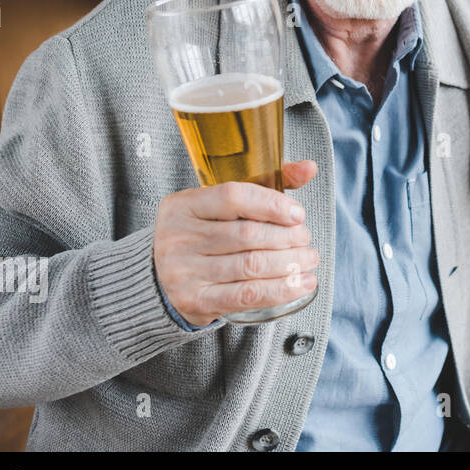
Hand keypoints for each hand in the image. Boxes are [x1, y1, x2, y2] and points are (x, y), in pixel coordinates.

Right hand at [153, 160, 319, 326]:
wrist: (159, 278)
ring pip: (251, 265)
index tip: (298, 214)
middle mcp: (179, 237)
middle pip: (247, 234)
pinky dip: (282, 289)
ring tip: (308, 259)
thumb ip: (265, 185)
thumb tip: (310, 168)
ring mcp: (184, 271)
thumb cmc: (202, 233)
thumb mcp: (222, 204)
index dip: (272, 204)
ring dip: (290, 263)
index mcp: (184, 205)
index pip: (233, 197)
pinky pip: (247, 295)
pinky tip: (303, 283)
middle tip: (305, 238)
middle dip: (287, 237)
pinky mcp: (196, 301)